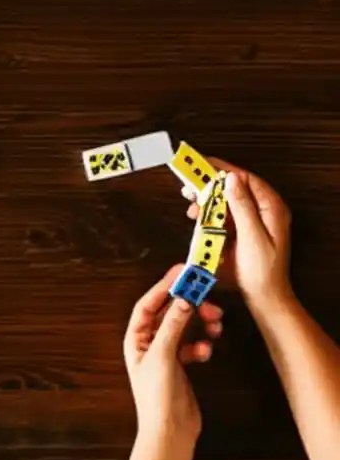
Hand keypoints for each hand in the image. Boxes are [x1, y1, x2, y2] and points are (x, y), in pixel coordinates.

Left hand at [124, 265, 222, 459]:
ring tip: (216, 322)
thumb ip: (173, 326)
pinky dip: (202, 343)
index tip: (182, 271)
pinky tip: (206, 350)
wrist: (170, 429)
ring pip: (184, 327)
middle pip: (170, 313)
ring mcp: (165, 353)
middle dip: (189, 303)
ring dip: (200, 322)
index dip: (164, 286)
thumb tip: (183, 299)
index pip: (149, 303)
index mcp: (136, 338)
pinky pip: (193, 344)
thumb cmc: (157, 396)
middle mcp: (148, 343)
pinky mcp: (180, 365)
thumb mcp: (163, 356)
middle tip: (208, 295)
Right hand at [185, 159, 293, 306]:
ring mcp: (254, 220)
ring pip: (227, 198)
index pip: (245, 178)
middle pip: (235, 186)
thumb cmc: (262, 271)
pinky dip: (210, 210)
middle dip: (210, 183)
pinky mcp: (243, 230)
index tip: (201, 163)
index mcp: (271, 209)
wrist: (264, 296)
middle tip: (189, 183)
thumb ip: (242, 207)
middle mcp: (264, 211)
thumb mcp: (252, 237)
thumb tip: (232, 179)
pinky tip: (197, 215)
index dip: (222, 168)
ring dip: (207, 197)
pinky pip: (225, 212)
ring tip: (190, 200)